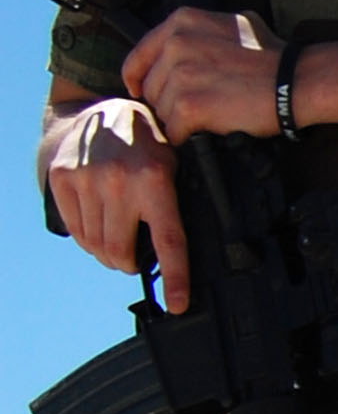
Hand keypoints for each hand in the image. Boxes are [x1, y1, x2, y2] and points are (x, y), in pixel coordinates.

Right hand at [44, 97, 191, 308]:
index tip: (177, 303)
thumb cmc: (146, 142)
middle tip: (135, 259)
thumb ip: (176, 200)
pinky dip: (88, 240)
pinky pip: (76, 231)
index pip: (168, 240)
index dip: (174, 277)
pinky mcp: (63, 180)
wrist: (101, 110)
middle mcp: (119, 182)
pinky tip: (99, 228)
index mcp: (155, 180)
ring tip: (118, 239)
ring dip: (108, 254)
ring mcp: (87, 180)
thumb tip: (198, 248)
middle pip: (122, 252)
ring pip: (97, 246)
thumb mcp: (174, 163)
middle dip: (129, 264)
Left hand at [122, 6, 283, 142]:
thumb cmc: (272, 56)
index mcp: (182, 22)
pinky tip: (210, 129)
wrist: (294, 81)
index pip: (140, 54)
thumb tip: (180, 45)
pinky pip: (173, 130)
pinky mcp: (188, 105)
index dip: (138, 77)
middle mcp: (175, 44)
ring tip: (210, 116)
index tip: (141, 91)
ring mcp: (179, 75)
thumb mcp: (233, 23)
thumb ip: (200, 31)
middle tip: (195, 108)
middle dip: (167, 101)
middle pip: (150, 87)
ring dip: (180, 120)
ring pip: (161, 110)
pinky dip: (188, 136)